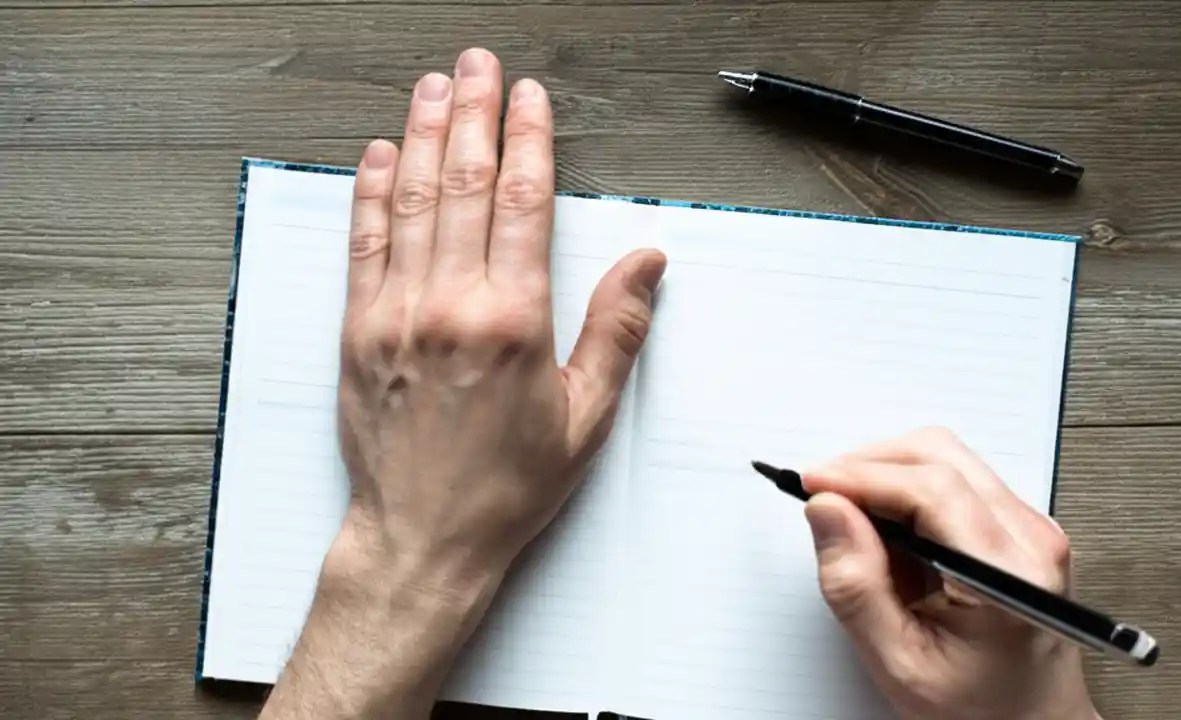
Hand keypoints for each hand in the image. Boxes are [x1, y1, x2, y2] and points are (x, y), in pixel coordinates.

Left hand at [261, 48, 665, 718]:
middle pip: (466, 185)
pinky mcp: (356, 330)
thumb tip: (646, 263)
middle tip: (478, 67)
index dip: (530, 140)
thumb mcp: (585, 417)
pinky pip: (364, 244)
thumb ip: (615, 330)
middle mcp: (449, 305)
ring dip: (425, 136)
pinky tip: (381, 156)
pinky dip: (371, 193)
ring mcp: (395, 313)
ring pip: (412, 201)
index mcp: (513, 322)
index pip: (524, 204)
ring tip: (434, 88)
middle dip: (474, 114)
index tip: (531, 100)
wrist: (422, 536)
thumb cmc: (505, 486)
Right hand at [802, 428, 1098, 719]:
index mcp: (1009, 576)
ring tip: (857, 524)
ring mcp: (1031, 529)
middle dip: (870, 464)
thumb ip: (857, 587)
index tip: (813, 484)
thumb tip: (827, 511)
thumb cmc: (982, 712)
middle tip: (824, 495)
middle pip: (940, 455)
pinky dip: (909, 493)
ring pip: (947, 459)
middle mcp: (1031, 540)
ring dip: (888, 476)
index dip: (862, 475)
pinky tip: (890, 537)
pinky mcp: (1018, 528)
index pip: (931, 488)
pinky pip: (956, 481)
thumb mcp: (901, 663)